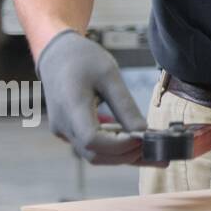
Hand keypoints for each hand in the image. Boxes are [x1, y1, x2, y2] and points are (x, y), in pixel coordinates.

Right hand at [36, 29, 146, 163]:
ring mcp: (62, 130)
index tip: (143, 137)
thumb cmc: (84, 60)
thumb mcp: (110, 75)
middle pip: (94, 154)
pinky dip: (111, 150)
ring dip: (119, 156)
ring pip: (92, 155)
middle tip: (152, 147)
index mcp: (71, 107)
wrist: (58, 55)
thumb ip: (125, 105)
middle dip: (124, 155)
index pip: (92, 140)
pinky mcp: (67, 131)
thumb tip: (143, 131)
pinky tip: (132, 143)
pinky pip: (90, 147)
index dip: (119, 145)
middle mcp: (63, 125)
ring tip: (147, 148)